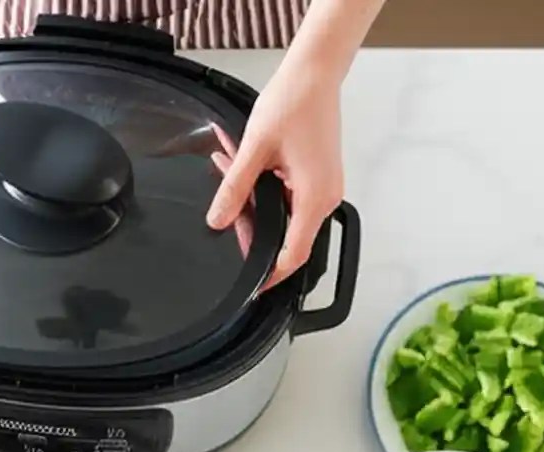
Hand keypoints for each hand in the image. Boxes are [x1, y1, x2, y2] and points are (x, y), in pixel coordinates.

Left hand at [206, 60, 344, 290]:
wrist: (315, 73)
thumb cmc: (294, 103)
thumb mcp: (254, 149)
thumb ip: (234, 189)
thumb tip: (217, 220)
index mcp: (315, 198)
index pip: (293, 255)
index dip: (270, 275)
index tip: (251, 286)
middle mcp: (325, 198)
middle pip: (286, 236)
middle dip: (251, 229)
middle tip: (225, 217)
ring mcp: (322, 187)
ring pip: (283, 213)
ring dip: (254, 203)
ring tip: (230, 171)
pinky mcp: (316, 176)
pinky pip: (288, 195)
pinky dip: (264, 188)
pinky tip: (243, 166)